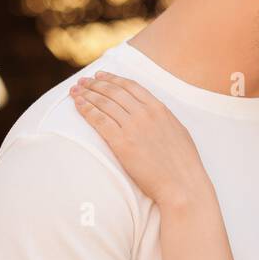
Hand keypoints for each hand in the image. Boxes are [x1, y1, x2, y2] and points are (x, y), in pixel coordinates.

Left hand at [71, 71, 211, 211]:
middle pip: (113, 91)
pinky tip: (78, 105)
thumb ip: (162, 118)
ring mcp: (132, 127)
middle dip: (94, 84)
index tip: (100, 75)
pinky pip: (99, 120)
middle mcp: (144, 113)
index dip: (112, 78)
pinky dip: (86, 110)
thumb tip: (153, 112)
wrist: (181, 183)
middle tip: (82, 81)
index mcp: (159, 108)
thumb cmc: (183, 163)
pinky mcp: (121, 142)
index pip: (130, 86)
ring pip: (103, 103)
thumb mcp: (177, 130)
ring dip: (86, 94)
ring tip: (75, 91)